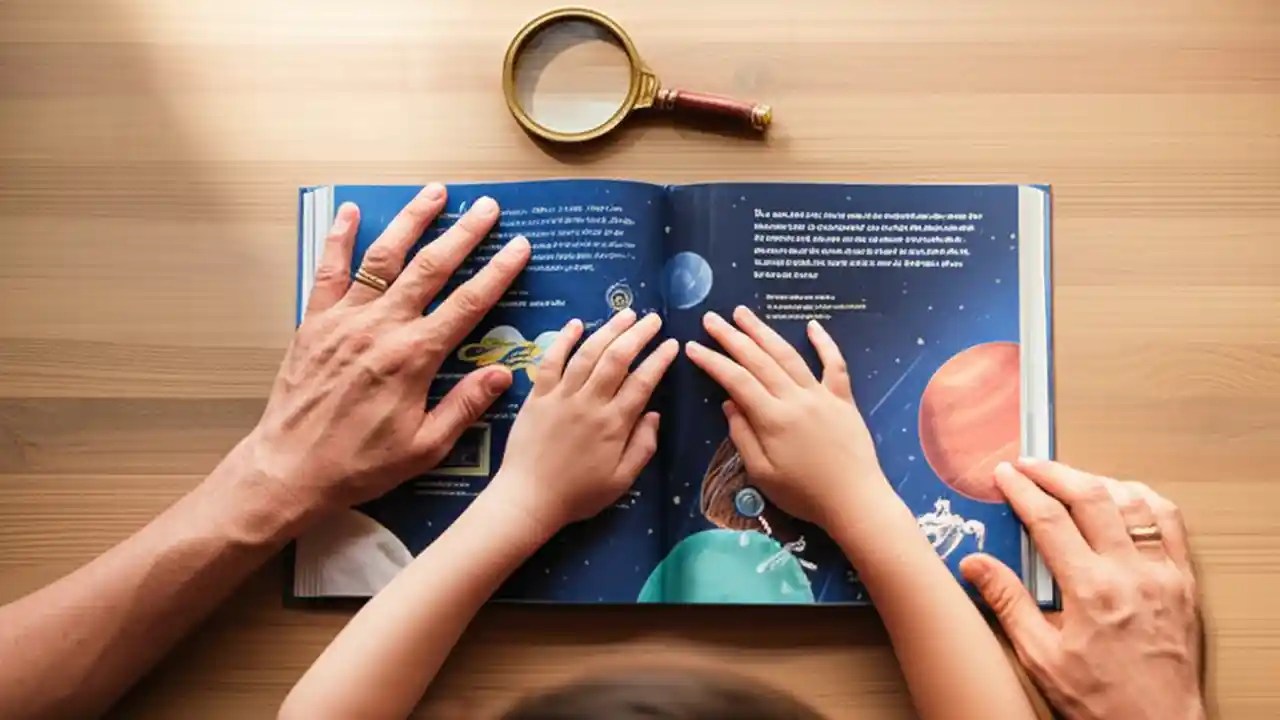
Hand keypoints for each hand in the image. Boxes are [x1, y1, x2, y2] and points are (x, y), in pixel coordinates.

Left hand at [245, 186, 529, 521]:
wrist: (290, 469)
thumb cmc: (360, 464)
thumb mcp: (426, 447)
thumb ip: (465, 406)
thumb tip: (502, 373)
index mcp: (414, 357)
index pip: (468, 302)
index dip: (498, 271)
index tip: (519, 247)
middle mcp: (381, 328)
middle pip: (431, 267)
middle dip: (464, 233)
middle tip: (487, 207)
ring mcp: (345, 320)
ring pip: (384, 257)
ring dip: (411, 221)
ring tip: (434, 193)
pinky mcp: (315, 323)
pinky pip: (330, 271)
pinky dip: (339, 238)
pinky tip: (351, 212)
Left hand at [489, 309, 677, 536]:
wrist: (528, 499)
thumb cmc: (578, 495)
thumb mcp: (622, 480)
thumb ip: (643, 446)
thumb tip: (655, 413)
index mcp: (614, 424)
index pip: (643, 381)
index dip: (659, 359)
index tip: (672, 344)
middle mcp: (589, 403)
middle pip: (617, 358)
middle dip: (638, 334)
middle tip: (653, 318)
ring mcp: (560, 397)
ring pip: (588, 353)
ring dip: (608, 330)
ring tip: (625, 314)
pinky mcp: (537, 397)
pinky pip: (551, 361)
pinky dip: (564, 340)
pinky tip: (576, 323)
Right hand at [684, 306, 888, 529]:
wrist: (855, 501)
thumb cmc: (804, 494)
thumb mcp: (762, 474)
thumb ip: (743, 437)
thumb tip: (729, 403)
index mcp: (773, 419)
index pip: (736, 380)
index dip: (713, 361)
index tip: (693, 347)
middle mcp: (796, 399)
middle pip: (759, 360)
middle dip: (732, 337)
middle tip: (711, 318)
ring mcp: (822, 395)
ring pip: (789, 355)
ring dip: (764, 331)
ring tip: (744, 313)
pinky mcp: (844, 399)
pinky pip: (834, 364)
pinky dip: (824, 343)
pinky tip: (813, 325)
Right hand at [960, 460, 1203, 719]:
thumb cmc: (1100, 700)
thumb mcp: (1040, 657)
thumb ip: (1007, 603)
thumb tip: (973, 564)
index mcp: (1090, 590)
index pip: (1049, 519)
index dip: (1021, 489)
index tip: (1004, 475)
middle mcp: (1130, 572)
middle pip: (1091, 496)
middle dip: (1055, 472)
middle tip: (1029, 464)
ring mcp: (1163, 573)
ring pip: (1133, 501)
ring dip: (1098, 480)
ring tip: (1071, 477)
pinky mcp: (1184, 582)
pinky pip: (1170, 523)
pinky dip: (1144, 500)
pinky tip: (1124, 496)